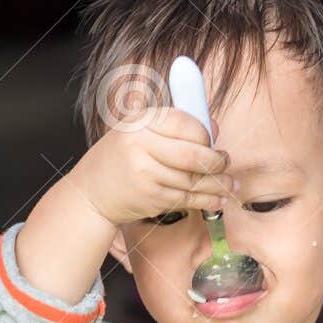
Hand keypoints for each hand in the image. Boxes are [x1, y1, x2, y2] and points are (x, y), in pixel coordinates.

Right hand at [71, 106, 234, 228]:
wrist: (91, 194)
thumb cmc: (120, 160)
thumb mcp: (136, 133)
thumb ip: (171, 128)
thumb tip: (214, 127)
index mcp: (139, 122)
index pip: (184, 122)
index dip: (205, 132)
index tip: (213, 139)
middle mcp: (141, 145)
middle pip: (193, 153)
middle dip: (216, 160)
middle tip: (226, 162)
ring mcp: (146, 174)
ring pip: (194, 179)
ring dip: (217, 183)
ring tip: (230, 183)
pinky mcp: (152, 198)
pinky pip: (187, 198)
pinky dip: (207, 200)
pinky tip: (219, 199)